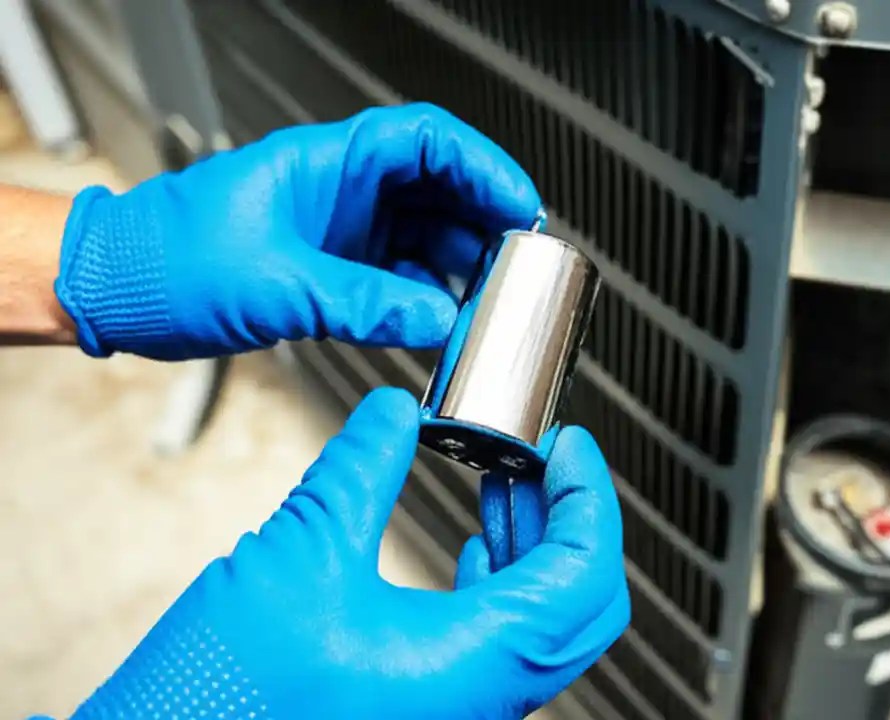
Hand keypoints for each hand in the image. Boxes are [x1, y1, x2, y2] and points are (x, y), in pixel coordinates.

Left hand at [55, 104, 539, 359]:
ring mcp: (338, 226)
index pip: (427, 140)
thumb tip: (436, 318)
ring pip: (422, 230)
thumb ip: (363, 302)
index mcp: (327, 163)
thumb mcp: (276, 286)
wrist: (115, 291)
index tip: (520, 204)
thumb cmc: (169, 262)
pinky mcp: (332, 264)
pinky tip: (437, 318)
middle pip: (436, 186)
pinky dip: (423, 293)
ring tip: (484, 296)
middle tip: (517, 258)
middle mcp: (340, 188)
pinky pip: (397, 270)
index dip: (484, 167)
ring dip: (457, 261)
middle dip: (482, 219)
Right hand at [71, 388, 629, 718]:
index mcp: (478, 659)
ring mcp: (457, 710)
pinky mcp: (426, 710)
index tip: (569, 445)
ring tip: (502, 487)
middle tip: (540, 462)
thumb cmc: (229, 694)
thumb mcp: (302, 553)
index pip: (586, 569)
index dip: (589, 495)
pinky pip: (501, 651)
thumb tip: (395, 412)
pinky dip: (503, 588)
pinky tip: (472, 549)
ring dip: (534, 550)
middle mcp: (483, 697)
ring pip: (543, 629)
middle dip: (570, 521)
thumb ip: (364, 471)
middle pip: (583, 604)